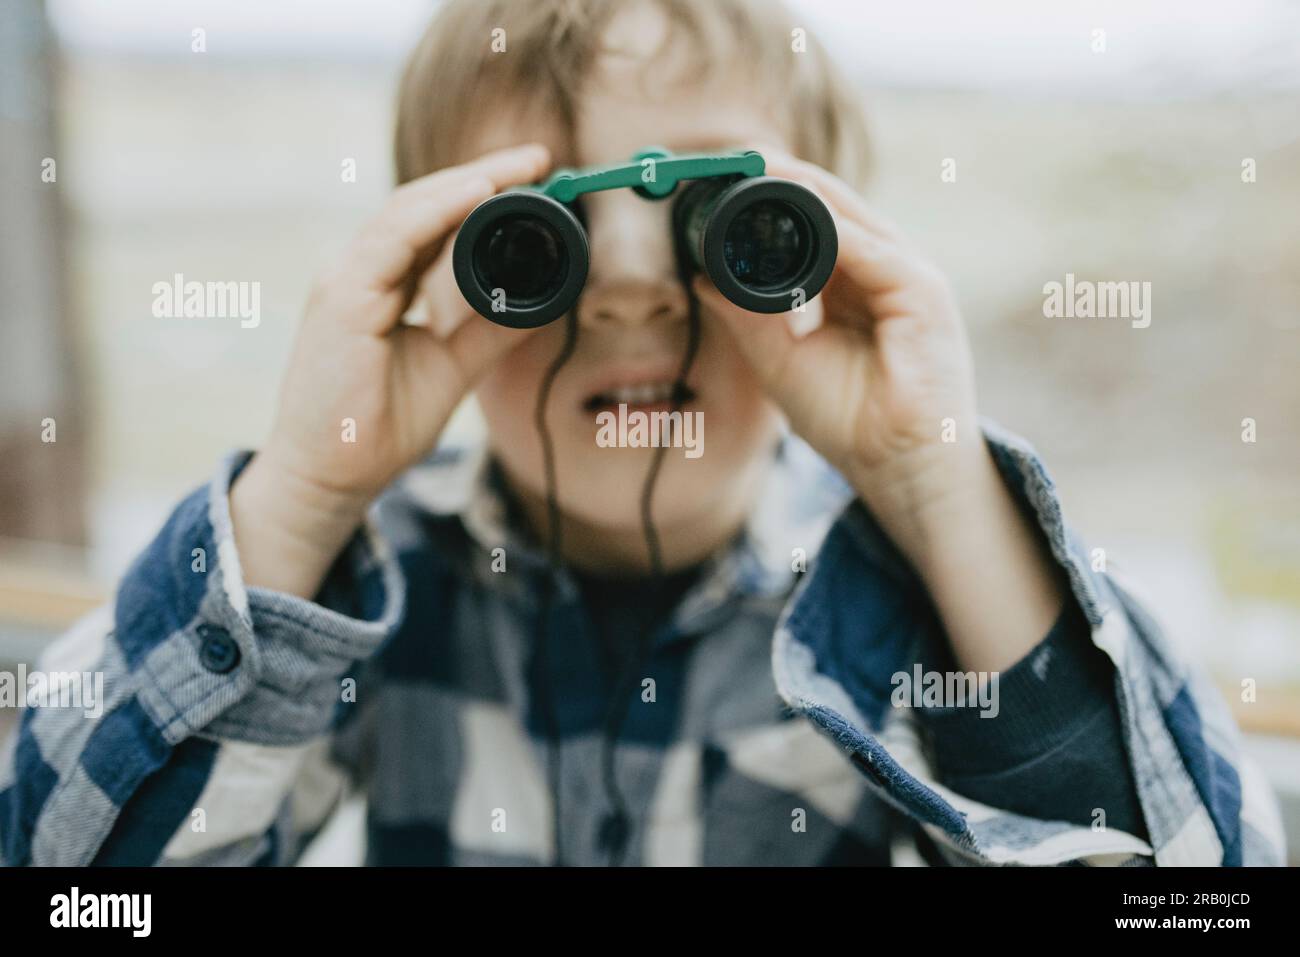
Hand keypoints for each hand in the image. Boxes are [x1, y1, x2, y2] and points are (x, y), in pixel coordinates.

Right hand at [231, 143, 551, 595]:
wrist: (332, 477)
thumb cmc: (378, 425)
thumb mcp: (452, 367)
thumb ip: (489, 331)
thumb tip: (540, 301)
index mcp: (381, 284)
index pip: (432, 222)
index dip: (479, 194)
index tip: (534, 177)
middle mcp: (360, 272)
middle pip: (422, 204)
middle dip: (481, 175)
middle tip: (537, 157)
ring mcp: (346, 281)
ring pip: (407, 210)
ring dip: (465, 183)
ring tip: (516, 168)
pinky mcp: (342, 300)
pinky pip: (392, 240)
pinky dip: (436, 213)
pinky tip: (476, 195)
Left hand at [697, 146, 1065, 670]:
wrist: (898, 467)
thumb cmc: (849, 420)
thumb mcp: (780, 360)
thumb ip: (747, 317)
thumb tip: (703, 276)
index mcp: (855, 284)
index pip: (815, 226)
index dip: (774, 200)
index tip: (725, 182)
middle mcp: (884, 272)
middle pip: (836, 209)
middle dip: (787, 181)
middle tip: (737, 160)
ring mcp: (909, 279)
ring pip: (855, 218)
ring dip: (808, 193)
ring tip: (761, 170)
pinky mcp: (925, 294)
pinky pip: (875, 252)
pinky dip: (837, 233)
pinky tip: (803, 218)